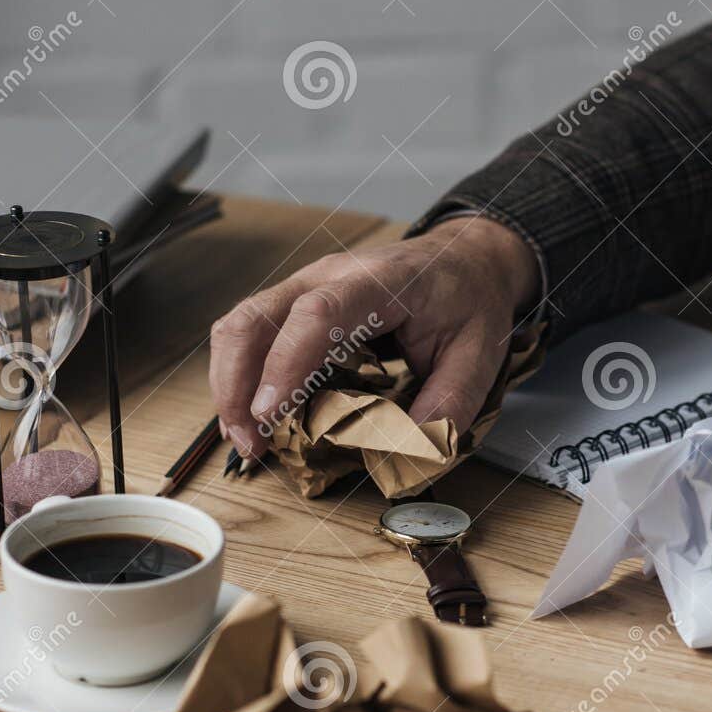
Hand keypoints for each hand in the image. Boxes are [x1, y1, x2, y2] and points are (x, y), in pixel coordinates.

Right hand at [208, 215, 540, 458]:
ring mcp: (305, 284)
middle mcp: (328, 275)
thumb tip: (411, 452)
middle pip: (256, 317)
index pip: (317, 314)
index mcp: (378, 281)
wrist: (465, 259)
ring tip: (247, 439)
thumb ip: (451, 402)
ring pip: (241, 324)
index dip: (286, 364)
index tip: (270, 415)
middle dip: (238, 385)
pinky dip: (241, 376)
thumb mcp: (479, 354)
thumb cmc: (468, 300)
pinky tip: (254, 416)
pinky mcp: (295, 301)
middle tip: (250, 444)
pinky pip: (251, 333)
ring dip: (231, 384)